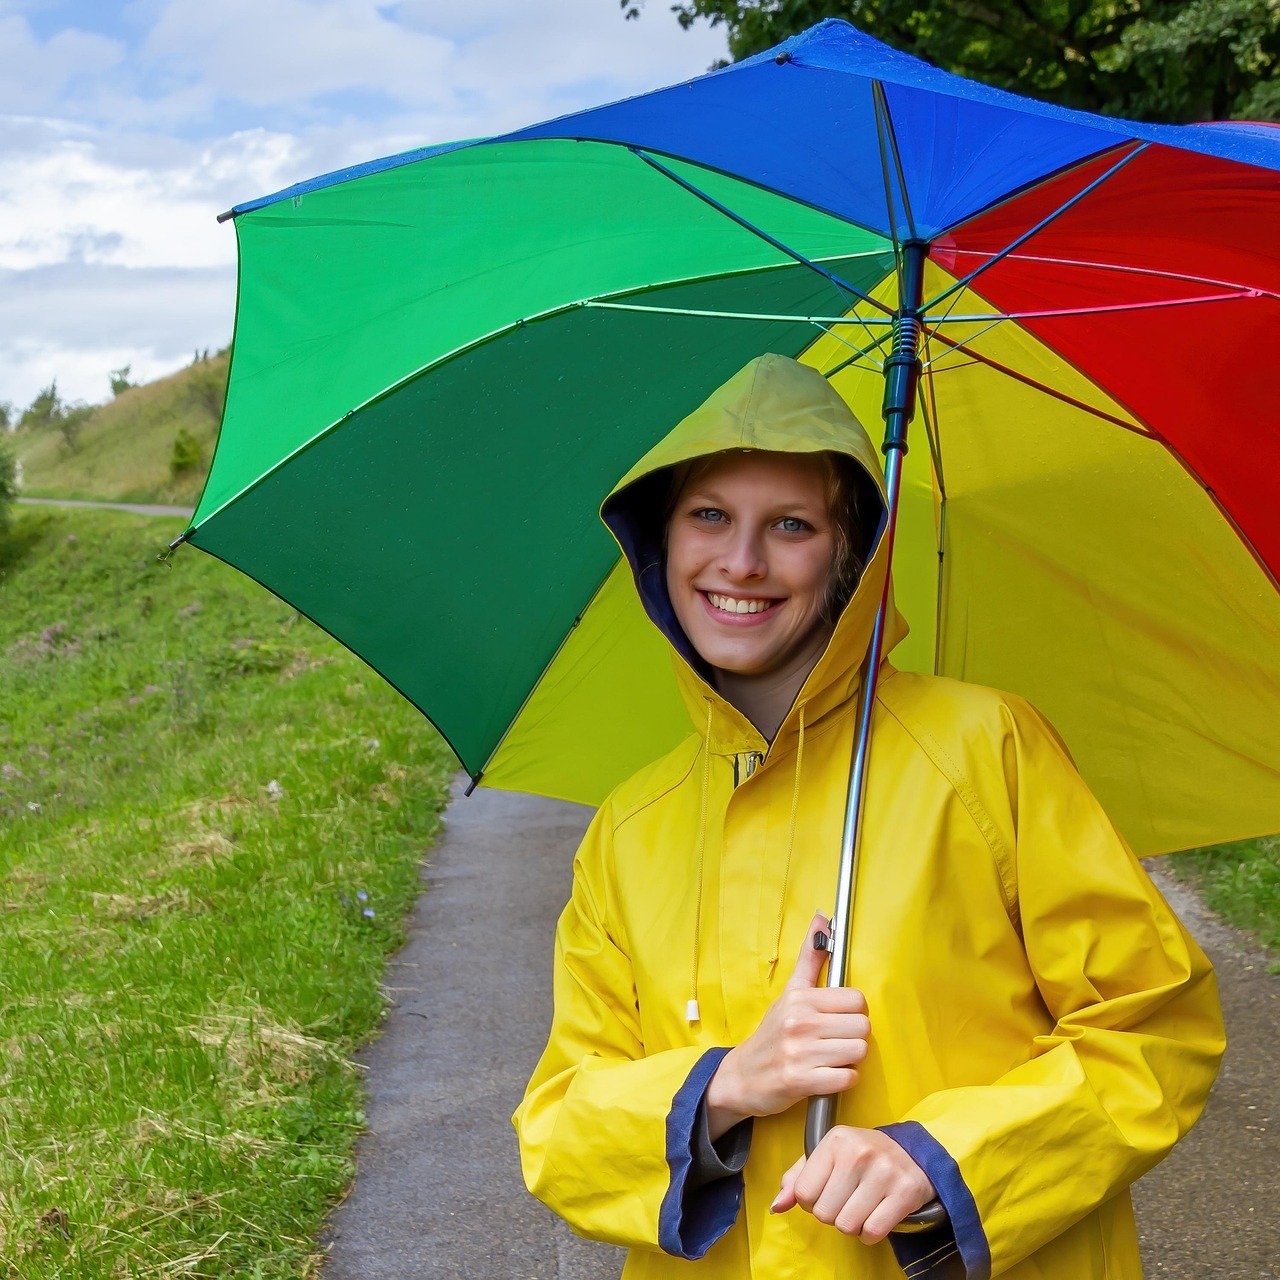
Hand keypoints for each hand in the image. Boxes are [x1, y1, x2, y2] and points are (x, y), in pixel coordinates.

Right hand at [705, 912, 869, 1136]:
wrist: (742, 1076)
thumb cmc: (773, 1033)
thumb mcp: (790, 992)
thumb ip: (811, 957)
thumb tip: (824, 916)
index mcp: (801, 998)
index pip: (857, 1000)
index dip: (853, 1012)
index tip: (837, 1019)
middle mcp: (800, 1022)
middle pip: (862, 1027)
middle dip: (853, 1037)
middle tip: (834, 1041)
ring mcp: (800, 1053)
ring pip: (858, 1052)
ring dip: (849, 1060)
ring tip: (830, 1058)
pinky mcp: (801, 1082)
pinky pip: (847, 1079)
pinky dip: (842, 1080)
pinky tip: (827, 1076)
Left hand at [770, 1126, 935, 1243]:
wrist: (913, 1154)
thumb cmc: (862, 1157)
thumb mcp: (828, 1156)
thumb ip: (797, 1178)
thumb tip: (776, 1206)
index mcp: (836, 1140)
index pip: (803, 1191)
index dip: (810, 1202)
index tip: (825, 1193)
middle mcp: (858, 1153)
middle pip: (824, 1213)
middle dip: (832, 1214)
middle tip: (846, 1201)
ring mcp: (883, 1172)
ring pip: (847, 1225)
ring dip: (851, 1226)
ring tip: (861, 1208)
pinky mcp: (905, 1192)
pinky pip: (873, 1232)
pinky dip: (870, 1234)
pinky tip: (875, 1216)